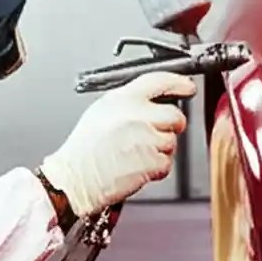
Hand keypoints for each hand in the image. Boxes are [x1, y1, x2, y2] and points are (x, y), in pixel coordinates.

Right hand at [39, 72, 196, 217]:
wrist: (74, 179)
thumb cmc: (85, 150)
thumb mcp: (102, 112)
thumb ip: (130, 103)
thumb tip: (155, 101)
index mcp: (121, 99)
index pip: (159, 81)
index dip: (178, 83)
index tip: (187, 87)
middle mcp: (135, 115)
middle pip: (175, 115)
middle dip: (171, 127)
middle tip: (155, 135)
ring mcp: (144, 139)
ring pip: (171, 142)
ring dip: (159, 151)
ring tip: (135, 155)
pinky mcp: (150, 162)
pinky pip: (166, 164)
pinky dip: (155, 169)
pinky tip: (135, 168)